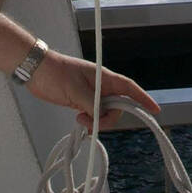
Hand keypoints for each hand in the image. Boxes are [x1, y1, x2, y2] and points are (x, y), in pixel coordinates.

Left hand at [25, 49, 160, 131]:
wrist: (36, 70)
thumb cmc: (55, 72)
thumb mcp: (75, 89)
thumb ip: (91, 104)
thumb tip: (101, 116)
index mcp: (103, 78)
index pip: (129, 88)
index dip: (143, 98)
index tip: (155, 110)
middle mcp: (100, 86)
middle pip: (117, 106)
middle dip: (108, 118)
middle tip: (90, 122)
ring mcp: (91, 94)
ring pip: (105, 112)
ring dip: (96, 121)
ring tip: (79, 120)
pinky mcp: (81, 101)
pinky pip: (94, 114)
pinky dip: (90, 121)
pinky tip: (79, 121)